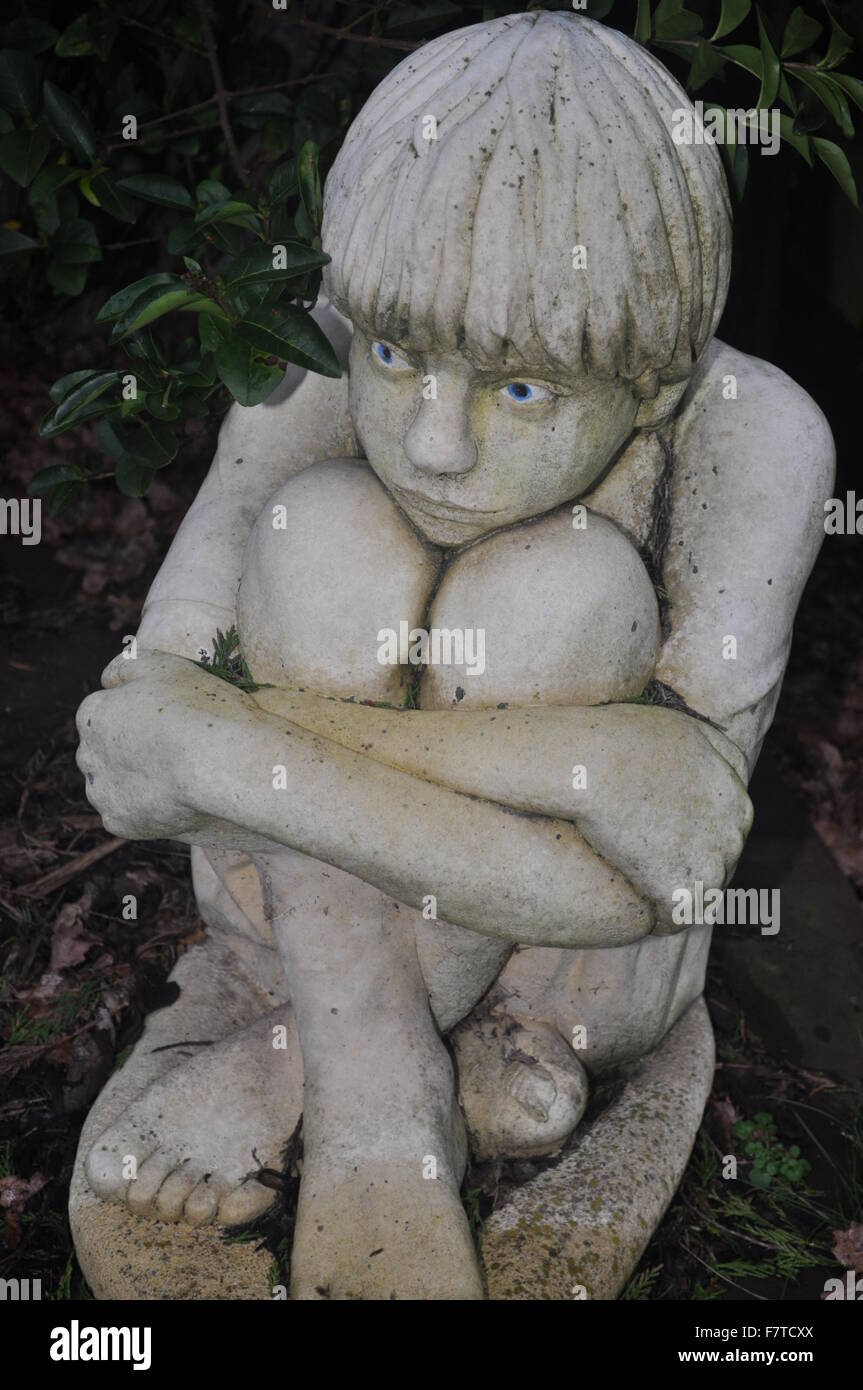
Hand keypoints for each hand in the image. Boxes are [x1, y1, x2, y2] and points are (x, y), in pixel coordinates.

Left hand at [75, 649, 240, 839]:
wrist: (221, 763)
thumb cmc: (198, 707)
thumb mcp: (163, 664)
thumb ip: (128, 665)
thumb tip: (109, 679)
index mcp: (93, 715)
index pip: (106, 712)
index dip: (138, 714)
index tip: (168, 720)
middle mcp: (87, 754)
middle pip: (104, 751)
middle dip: (128, 749)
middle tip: (172, 749)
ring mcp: (103, 792)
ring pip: (111, 785)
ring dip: (132, 781)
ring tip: (174, 777)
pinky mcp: (121, 822)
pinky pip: (128, 815)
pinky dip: (145, 809)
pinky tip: (173, 799)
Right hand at [570, 707, 753, 931]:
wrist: (592, 765)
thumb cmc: (624, 740)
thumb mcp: (688, 729)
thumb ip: (715, 750)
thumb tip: (726, 763)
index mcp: (736, 794)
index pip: (728, 828)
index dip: (697, 835)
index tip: (670, 839)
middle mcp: (734, 830)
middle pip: (720, 861)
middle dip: (693, 866)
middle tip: (657, 868)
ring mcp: (710, 863)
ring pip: (704, 894)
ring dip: (680, 895)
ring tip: (650, 895)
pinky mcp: (680, 891)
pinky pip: (677, 918)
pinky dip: (662, 919)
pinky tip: (644, 916)